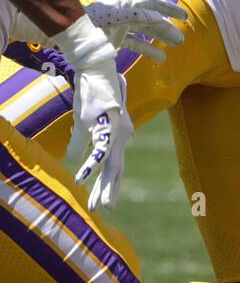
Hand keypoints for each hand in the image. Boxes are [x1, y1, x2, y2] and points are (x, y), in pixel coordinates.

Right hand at [51, 16, 131, 210]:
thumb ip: (82, 142)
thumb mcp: (85, 124)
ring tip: (101, 205)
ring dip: (104, 185)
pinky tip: (83, 178)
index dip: (110, 183)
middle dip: (110, 191)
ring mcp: (117, 133)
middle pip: (116, 170)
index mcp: (119, 138)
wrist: (100, 72)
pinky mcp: (109, 126)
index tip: (105, 200)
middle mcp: (122, 138)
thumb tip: (74, 160)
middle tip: (106, 210)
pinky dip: (90, 165)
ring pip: (111, 165)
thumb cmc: (96, 96)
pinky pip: (98, 150)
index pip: (115, 166)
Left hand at [84, 0, 186, 61]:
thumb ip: (138, 15)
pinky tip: (160, 57)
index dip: (169, 9)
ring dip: (160, 38)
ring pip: (145, 31)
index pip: (152, 5)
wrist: (67, 34)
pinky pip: (135, 43)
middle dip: (167, 29)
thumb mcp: (117, 17)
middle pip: (150, 19)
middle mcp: (124, 14)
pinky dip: (147, 49)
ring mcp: (119, 27)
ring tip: (175, 45)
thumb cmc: (91, 23)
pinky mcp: (113, 39)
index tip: (184, 16)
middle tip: (181, 40)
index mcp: (125, 5)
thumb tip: (160, 18)